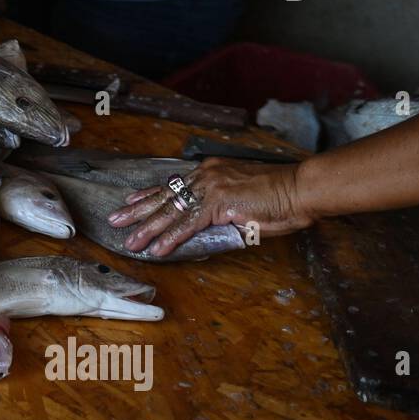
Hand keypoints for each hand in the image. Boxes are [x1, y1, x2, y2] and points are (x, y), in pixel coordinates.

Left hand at [106, 158, 314, 257]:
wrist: (303, 189)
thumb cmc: (282, 198)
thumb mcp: (243, 203)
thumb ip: (221, 211)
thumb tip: (205, 227)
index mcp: (211, 172)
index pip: (173, 185)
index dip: (149, 194)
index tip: (130, 201)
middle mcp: (207, 175)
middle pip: (165, 196)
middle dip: (138, 211)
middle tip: (115, 220)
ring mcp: (212, 188)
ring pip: (172, 211)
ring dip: (149, 229)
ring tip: (131, 241)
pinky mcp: (220, 203)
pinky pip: (190, 224)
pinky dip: (172, 238)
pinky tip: (158, 248)